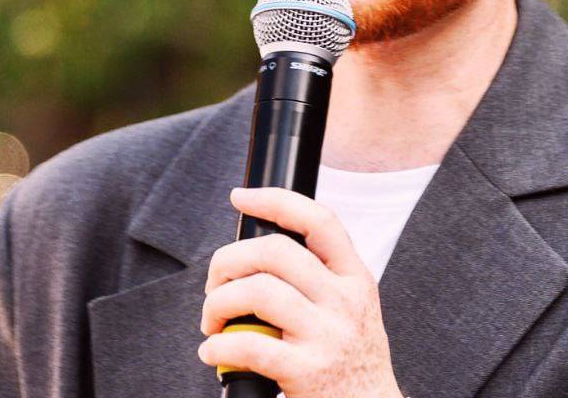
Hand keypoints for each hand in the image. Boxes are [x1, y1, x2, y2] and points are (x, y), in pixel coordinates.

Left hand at [198, 186, 403, 397]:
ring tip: (213, 322)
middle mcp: (344, 301)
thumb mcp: (354, 307)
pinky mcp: (306, 371)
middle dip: (228, 261)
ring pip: (257, 291)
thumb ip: (321, 276)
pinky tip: (214, 352)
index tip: (241, 196)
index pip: (319, 220)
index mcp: (354, 278)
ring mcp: (327, 336)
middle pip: (275, 251)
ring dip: (217, 303)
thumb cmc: (352, 360)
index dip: (275, 200)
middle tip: (215, 285)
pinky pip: (248, 345)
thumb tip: (258, 252)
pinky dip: (218, 347)